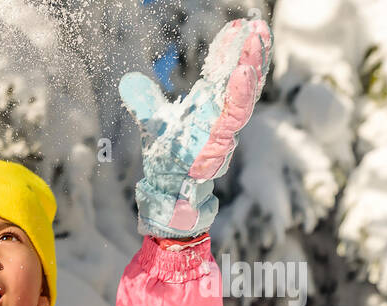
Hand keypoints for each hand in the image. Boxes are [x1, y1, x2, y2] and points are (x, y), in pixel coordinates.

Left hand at [118, 17, 271, 237]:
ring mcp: (221, 132)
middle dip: (251, 53)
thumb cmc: (167, 164)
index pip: (224, 72)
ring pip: (241, 96)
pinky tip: (242, 74)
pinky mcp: (217, 146)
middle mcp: (220, 117)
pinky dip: (238, 96)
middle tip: (257, 26)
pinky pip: (232, 119)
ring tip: (254, 43)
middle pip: (240, 80)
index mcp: (209, 108)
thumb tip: (130, 81)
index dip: (231, 50)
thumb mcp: (154, 125)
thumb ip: (146, 102)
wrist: (167, 198)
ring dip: (249, 69)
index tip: (239, 25)